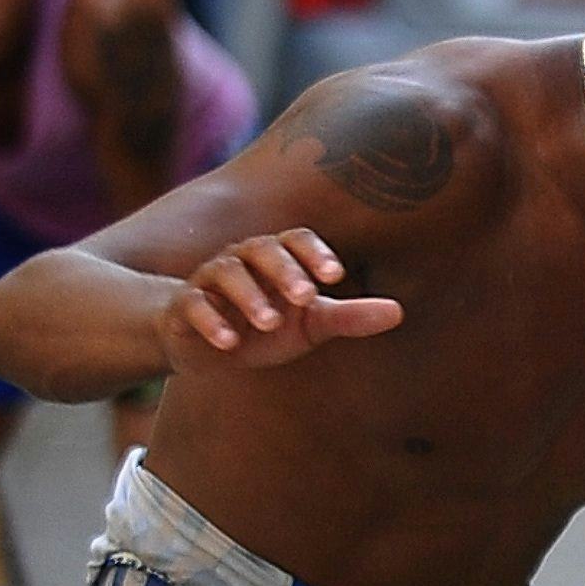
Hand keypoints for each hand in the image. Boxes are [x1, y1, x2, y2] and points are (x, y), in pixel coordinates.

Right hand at [156, 227, 404, 374]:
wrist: (205, 345)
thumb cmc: (267, 327)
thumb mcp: (310, 325)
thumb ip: (349, 317)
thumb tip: (400, 312)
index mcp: (278, 259)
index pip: (296, 239)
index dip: (315, 253)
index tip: (335, 275)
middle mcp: (244, 261)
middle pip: (263, 249)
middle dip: (285, 270)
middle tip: (306, 297)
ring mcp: (211, 281)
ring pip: (227, 272)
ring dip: (249, 296)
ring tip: (270, 323)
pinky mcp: (184, 307)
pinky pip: (193, 305)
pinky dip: (210, 321)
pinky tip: (228, 342)